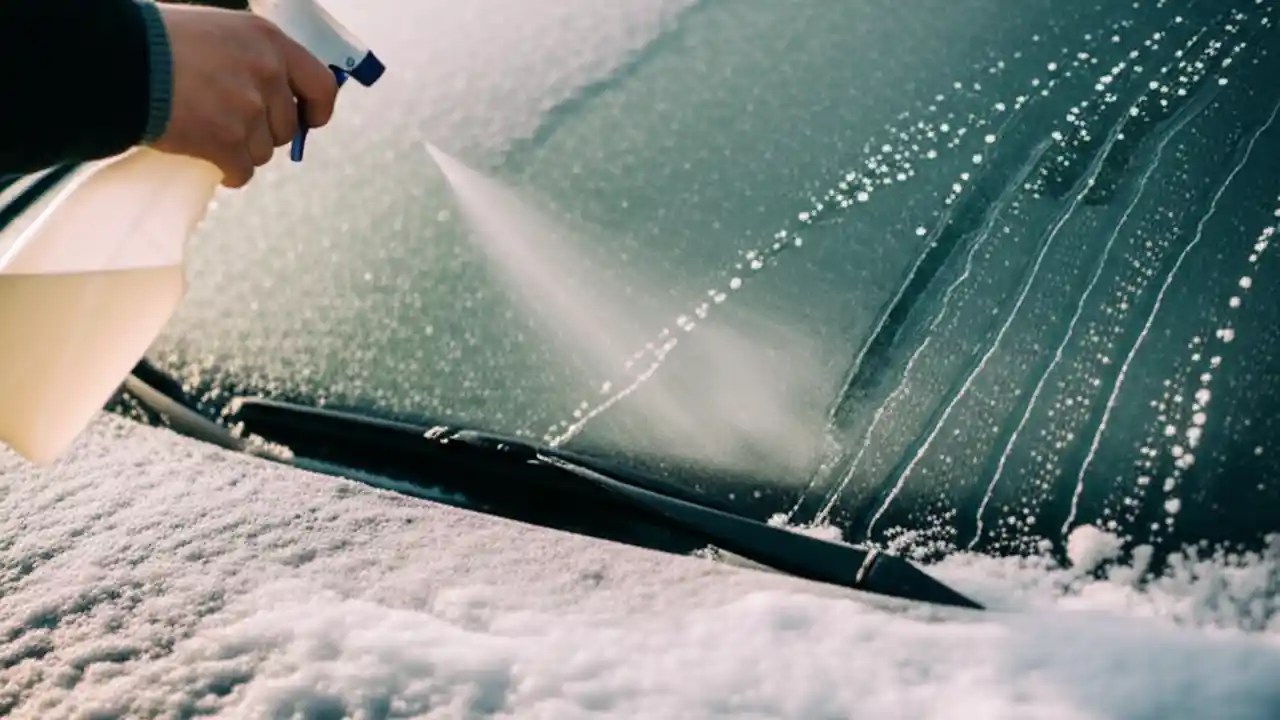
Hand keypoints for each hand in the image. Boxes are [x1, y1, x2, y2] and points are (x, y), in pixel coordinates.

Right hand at [149, 4, 338, 187]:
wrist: (119, 62)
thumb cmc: (159, 41)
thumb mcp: (219, 30)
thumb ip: (253, 56)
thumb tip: (277, 88)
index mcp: (269, 42)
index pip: (322, 85)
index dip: (318, 110)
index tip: (309, 122)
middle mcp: (267, 74)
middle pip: (286, 126)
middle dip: (265, 133)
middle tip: (235, 127)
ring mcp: (248, 109)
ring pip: (264, 152)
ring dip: (243, 151)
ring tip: (213, 136)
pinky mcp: (227, 141)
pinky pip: (242, 171)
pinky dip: (230, 173)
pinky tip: (215, 164)